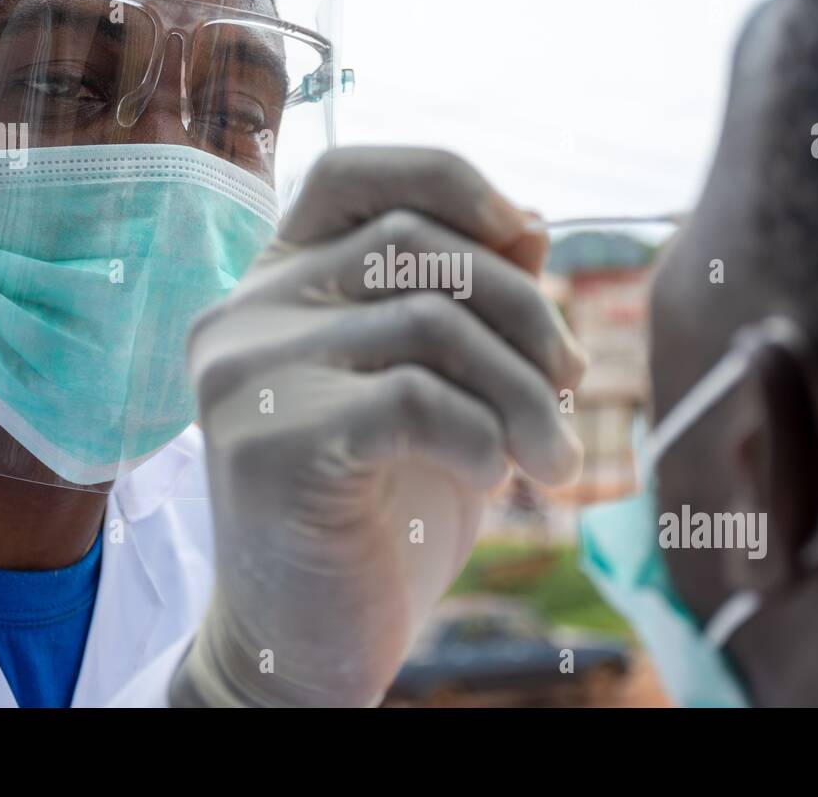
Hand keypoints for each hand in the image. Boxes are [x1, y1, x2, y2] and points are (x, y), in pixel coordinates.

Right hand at [171, 147, 585, 705]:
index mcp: (276, 286)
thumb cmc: (381, 512)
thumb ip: (469, 302)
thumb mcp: (441, 391)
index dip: (449, 179)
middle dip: (525, 309)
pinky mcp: (269, 443)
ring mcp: (247, 375)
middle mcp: (246, 314)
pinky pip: (419, 399)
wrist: (306, 644)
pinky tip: (489, 479)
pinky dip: (484, 438)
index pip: (352, 172)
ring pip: (432, 322)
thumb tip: (533, 220)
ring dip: (526, 392)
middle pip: (417, 244)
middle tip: (572, 383)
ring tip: (552, 459)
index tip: (524, 234)